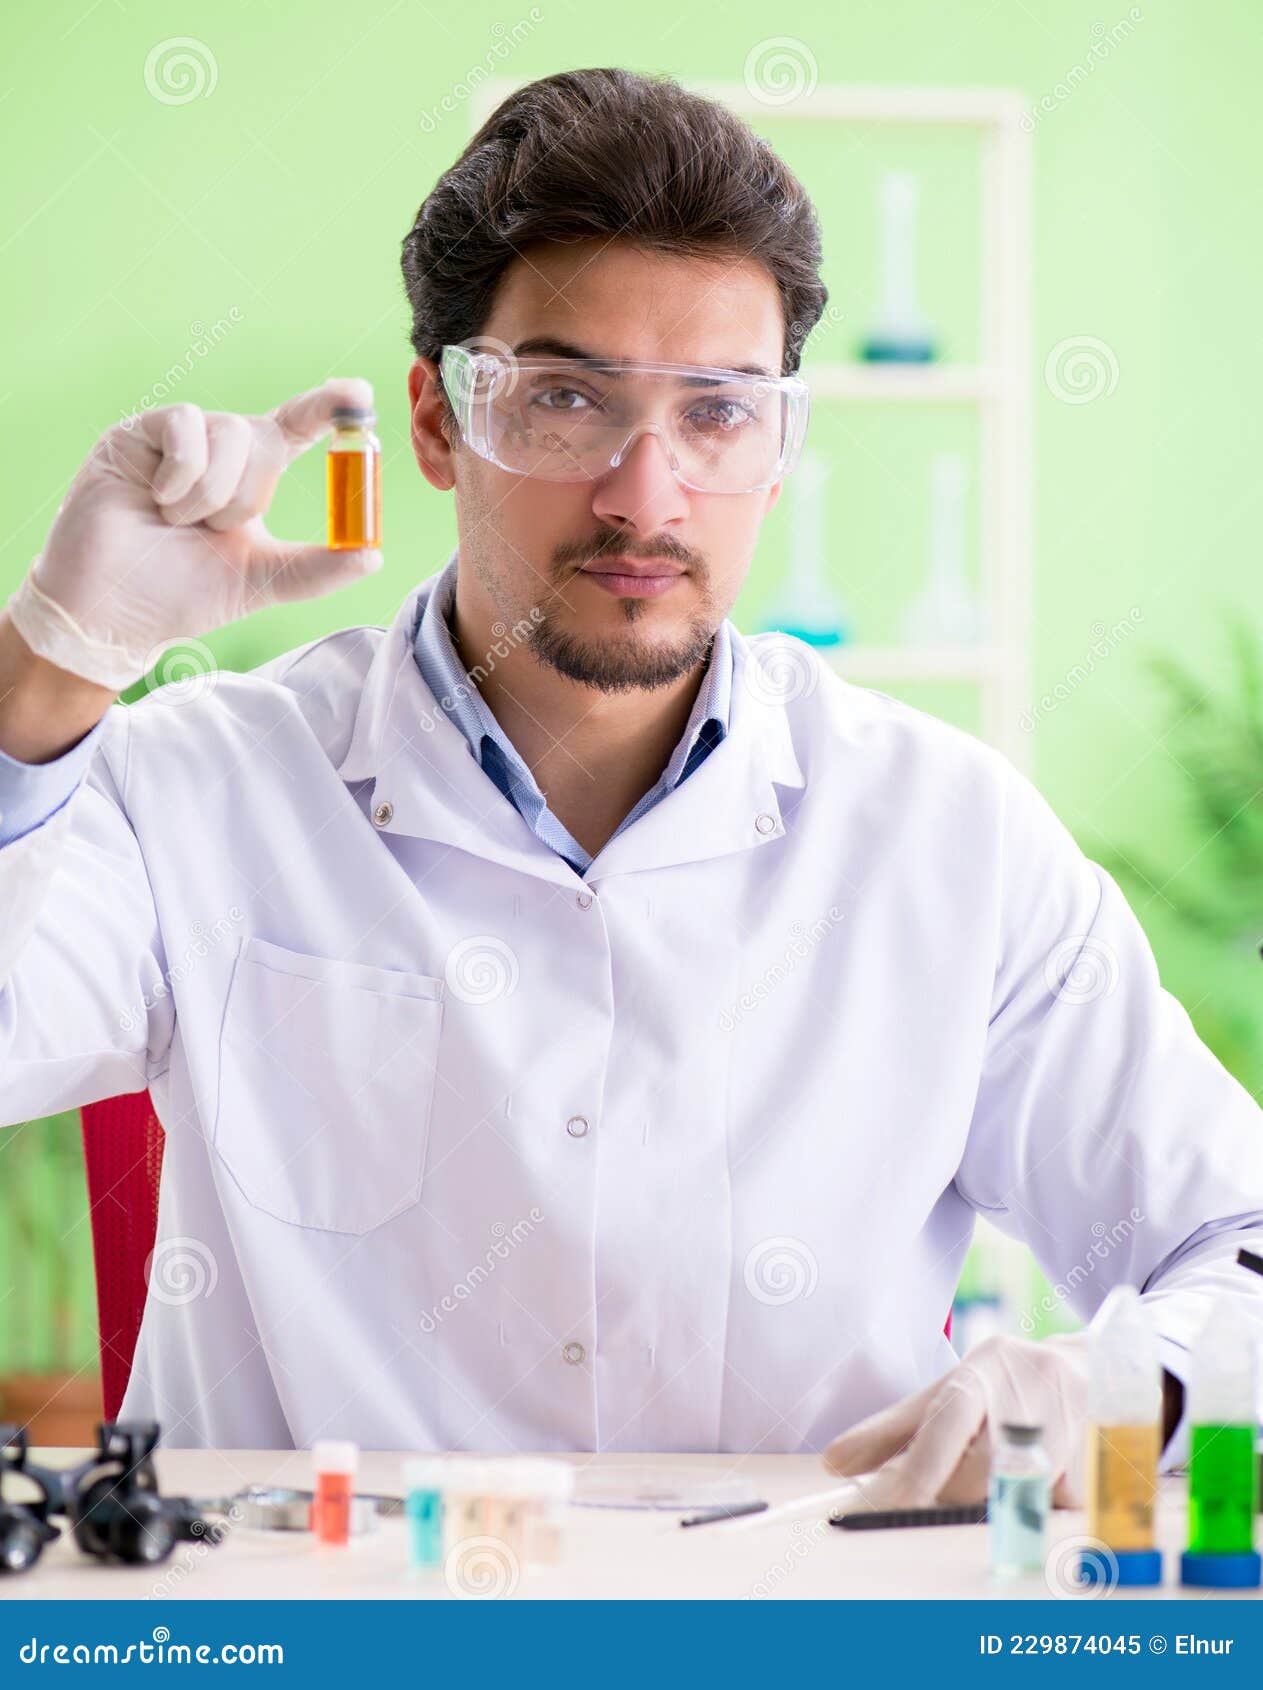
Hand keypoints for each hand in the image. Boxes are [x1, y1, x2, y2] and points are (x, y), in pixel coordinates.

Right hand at [4, 379, 382, 690]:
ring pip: (231, 432)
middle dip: (249, 496)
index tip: (360, 394)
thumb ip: (317, 569)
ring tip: (178, 521)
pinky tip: (159, 499)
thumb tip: (372, 556)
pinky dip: (184, 473)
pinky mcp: (138, 432)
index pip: (298, 429)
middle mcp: (219, 449)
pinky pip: (187, 426)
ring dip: (214, 493)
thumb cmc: (182, 594)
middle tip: (212, 531)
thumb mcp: (262, 581)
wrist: (115, 611)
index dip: (329, 408)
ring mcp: (178, 438)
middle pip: (268, 438)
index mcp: (251, 476)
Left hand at [822, 1334, 1089, 1508]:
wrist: (1094, 1367)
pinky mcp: (1101, 1463)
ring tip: (1005, 1475)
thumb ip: (891, 1431)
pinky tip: (1050, 1478)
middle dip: (958, 1494)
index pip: (945, 1424)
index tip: (893, 1503)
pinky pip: (1056, 1510)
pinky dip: (1042, 1508)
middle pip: (978, 1474)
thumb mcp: (947, 1393)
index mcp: (980, 1372)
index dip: (920, 1468)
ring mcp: (1070, 1427)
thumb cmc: (1004, 1386)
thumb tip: (834, 1464)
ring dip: (1000, 1502)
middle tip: (953, 1490)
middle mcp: (1027, 1393)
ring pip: (1017, 1496)